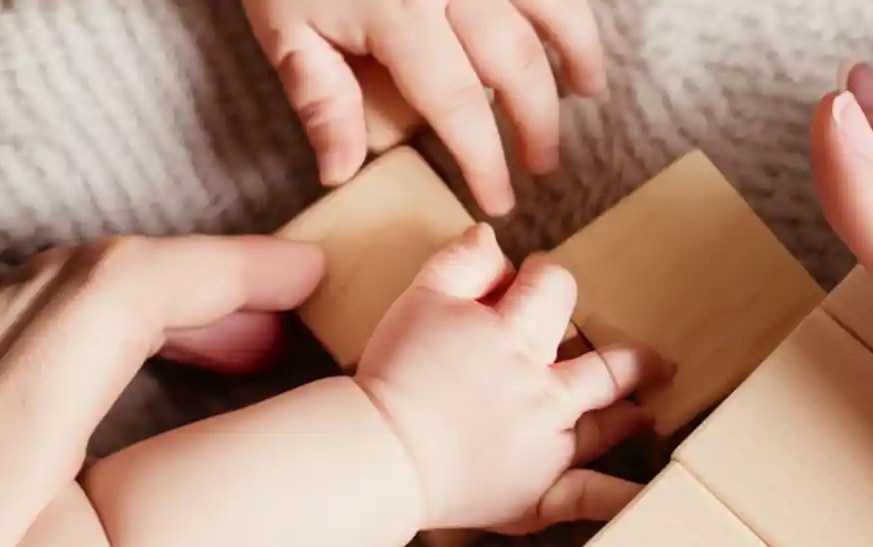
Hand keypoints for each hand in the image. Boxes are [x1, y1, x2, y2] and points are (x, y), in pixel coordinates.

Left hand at [0, 235, 430, 546]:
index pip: (108, 310)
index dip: (222, 270)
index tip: (309, 274)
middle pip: (66, 281)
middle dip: (194, 272)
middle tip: (286, 309)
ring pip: (21, 304)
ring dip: (137, 300)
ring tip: (230, 344)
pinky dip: (79, 335)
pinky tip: (126, 391)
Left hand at [242, 0, 606, 215]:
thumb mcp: (284, 27)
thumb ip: (319, 98)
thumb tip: (340, 172)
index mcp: (402, 17)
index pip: (458, 106)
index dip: (485, 161)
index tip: (501, 200)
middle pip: (517, 64)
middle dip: (538, 123)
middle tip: (543, 164)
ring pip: (550, 6)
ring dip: (576, 52)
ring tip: (588, 90)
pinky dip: (566, 5)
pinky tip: (573, 27)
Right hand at [356, 223, 671, 532]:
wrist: (381, 452)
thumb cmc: (394, 374)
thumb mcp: (418, 300)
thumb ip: (459, 263)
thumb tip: (493, 237)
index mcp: (516, 337)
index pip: (554, 290)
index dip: (546, 277)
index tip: (535, 283)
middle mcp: (544, 390)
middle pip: (605, 364)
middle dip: (631, 357)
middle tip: (653, 361)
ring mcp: (547, 445)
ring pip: (605, 424)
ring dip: (628, 414)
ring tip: (644, 414)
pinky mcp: (537, 493)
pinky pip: (590, 497)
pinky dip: (623, 499)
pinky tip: (654, 499)